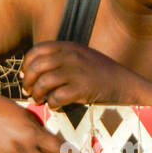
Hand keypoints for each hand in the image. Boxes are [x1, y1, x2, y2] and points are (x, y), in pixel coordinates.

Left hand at [19, 41, 133, 108]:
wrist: (125, 84)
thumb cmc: (99, 73)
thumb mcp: (80, 56)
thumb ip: (59, 58)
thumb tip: (31, 70)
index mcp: (68, 46)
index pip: (36, 51)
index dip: (27, 65)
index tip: (26, 76)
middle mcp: (70, 56)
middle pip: (36, 67)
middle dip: (28, 82)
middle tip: (29, 91)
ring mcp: (76, 72)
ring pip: (44, 83)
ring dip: (38, 94)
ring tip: (40, 100)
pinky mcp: (82, 89)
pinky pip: (56, 97)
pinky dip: (52, 104)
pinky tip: (56, 106)